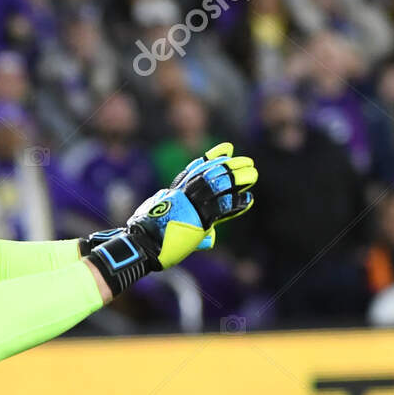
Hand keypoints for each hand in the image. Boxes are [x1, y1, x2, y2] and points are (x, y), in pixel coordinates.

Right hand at [81, 142, 256, 295]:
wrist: (141, 246)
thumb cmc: (144, 235)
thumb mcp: (154, 215)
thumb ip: (170, 210)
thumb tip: (176, 210)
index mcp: (173, 194)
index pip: (194, 171)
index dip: (211, 158)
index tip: (226, 148)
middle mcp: (182, 196)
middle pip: (209, 173)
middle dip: (229, 165)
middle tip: (246, 160)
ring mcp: (190, 207)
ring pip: (218, 186)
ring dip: (237, 179)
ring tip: (252, 174)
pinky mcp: (198, 221)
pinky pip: (221, 208)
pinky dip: (236, 204)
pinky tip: (248, 199)